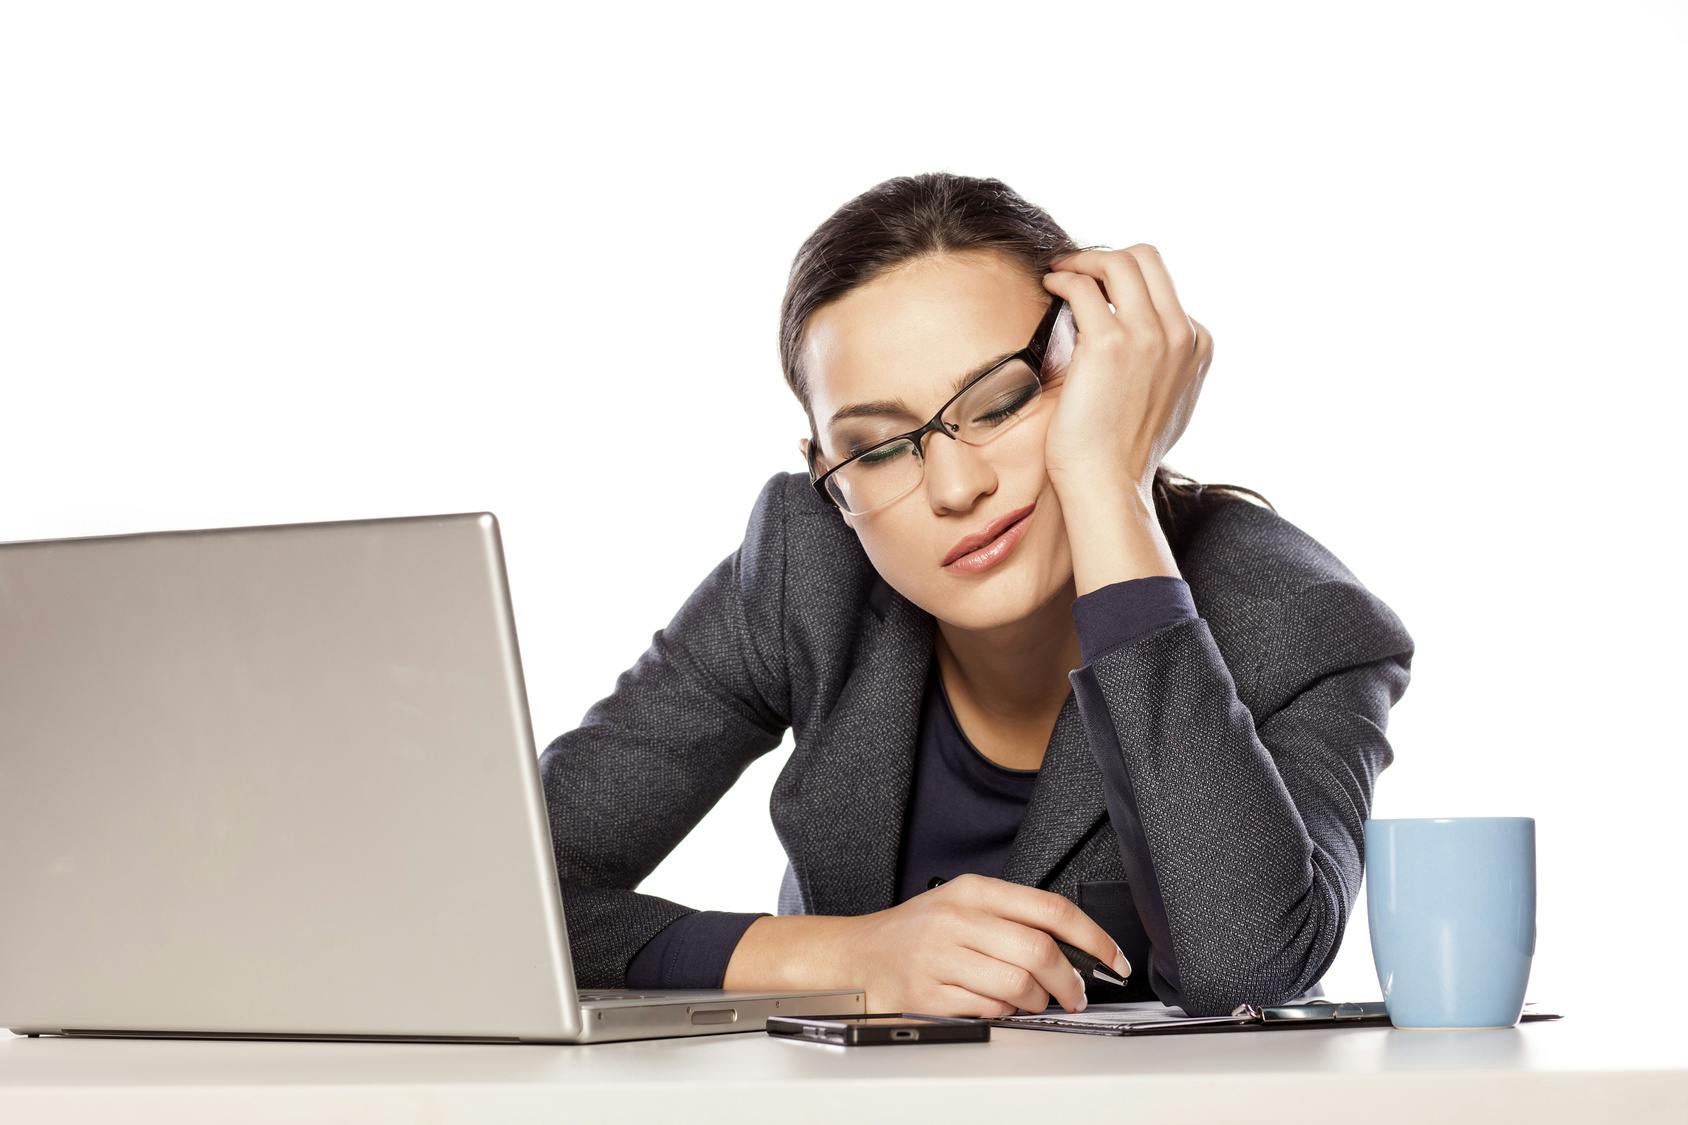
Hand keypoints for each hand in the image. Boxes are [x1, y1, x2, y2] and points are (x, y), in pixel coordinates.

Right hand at [839, 873, 1131, 1016]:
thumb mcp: (964, 904)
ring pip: (1018, 986)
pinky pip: (989, 1011)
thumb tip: (1078, 949)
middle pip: (1039, 951)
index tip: (1113, 960)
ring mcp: (940, 957)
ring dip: (1037, 1002)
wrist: (858, 954)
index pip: (1050, 909)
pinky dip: (1005, 1015)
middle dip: (1070, 981)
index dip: (1093, 937)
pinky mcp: (929, 995)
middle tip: (1076, 994)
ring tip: (1032, 1001)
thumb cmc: (918, 931)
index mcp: (973, 890)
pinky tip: (998, 1006)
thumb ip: (1015, 917)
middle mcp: (957, 919)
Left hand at [1039, 244, 1213, 499]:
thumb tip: (1152, 343)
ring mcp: (1149, 336)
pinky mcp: (1110, 344)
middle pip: (1147, 259)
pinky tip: (1051, 287)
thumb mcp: (1170, 402)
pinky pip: (1085, 287)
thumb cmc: (1126, 450)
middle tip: (1076, 267)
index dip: (1126, 281)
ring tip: (1060, 272)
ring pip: (1118, 263)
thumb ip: (1170, 365)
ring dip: (1083, 260)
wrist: (1109, 483)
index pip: (1164, 286)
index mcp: (1198, 345)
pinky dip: (1064, 279)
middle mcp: (1181, 335)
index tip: (1097, 287)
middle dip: (1106, 256)